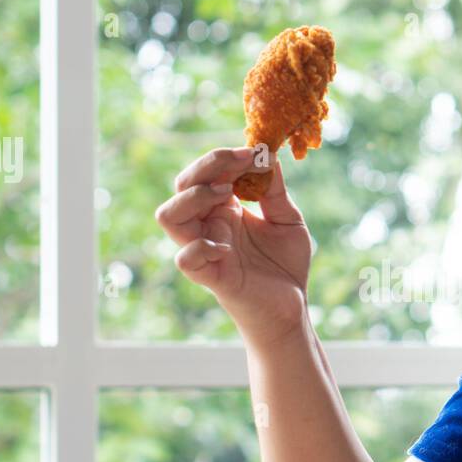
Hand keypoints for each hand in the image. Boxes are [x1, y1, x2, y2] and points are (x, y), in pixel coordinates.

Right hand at [155, 146, 312, 344]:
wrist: (292, 309)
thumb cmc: (285, 266)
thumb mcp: (288, 219)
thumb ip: (275, 190)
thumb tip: (267, 156)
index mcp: (223, 209)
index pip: (205, 173)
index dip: (224, 157)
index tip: (254, 152)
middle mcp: (208, 226)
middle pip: (182, 185)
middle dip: (209, 166)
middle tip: (242, 164)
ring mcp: (205, 250)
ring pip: (168, 216)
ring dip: (195, 197)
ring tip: (228, 197)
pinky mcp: (212, 277)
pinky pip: (185, 259)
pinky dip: (201, 248)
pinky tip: (228, 248)